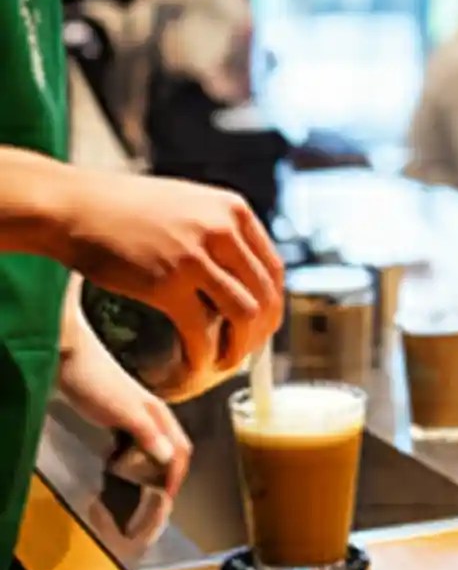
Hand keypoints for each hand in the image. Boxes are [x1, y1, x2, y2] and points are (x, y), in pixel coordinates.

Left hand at [59, 340, 192, 497]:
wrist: (70, 355)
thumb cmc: (97, 382)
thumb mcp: (124, 412)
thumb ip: (148, 434)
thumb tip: (169, 460)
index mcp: (158, 413)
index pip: (180, 449)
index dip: (177, 474)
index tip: (166, 499)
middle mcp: (153, 413)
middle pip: (173, 446)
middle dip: (171, 471)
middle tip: (157, 496)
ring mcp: (136, 412)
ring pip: (155, 443)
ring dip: (153, 464)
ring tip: (141, 485)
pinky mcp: (118, 413)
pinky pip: (136, 440)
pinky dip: (135, 456)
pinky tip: (120, 463)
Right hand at [61, 173, 283, 377]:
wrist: (73, 206)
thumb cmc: (123, 208)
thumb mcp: (188, 205)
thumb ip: (218, 231)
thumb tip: (242, 275)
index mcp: (233, 210)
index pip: (273, 268)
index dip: (273, 304)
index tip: (263, 325)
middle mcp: (222, 229)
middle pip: (265, 294)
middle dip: (261, 332)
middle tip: (248, 353)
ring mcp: (196, 255)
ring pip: (245, 314)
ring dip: (240, 346)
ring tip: (226, 362)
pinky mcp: (167, 282)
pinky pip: (201, 330)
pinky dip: (204, 354)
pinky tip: (197, 364)